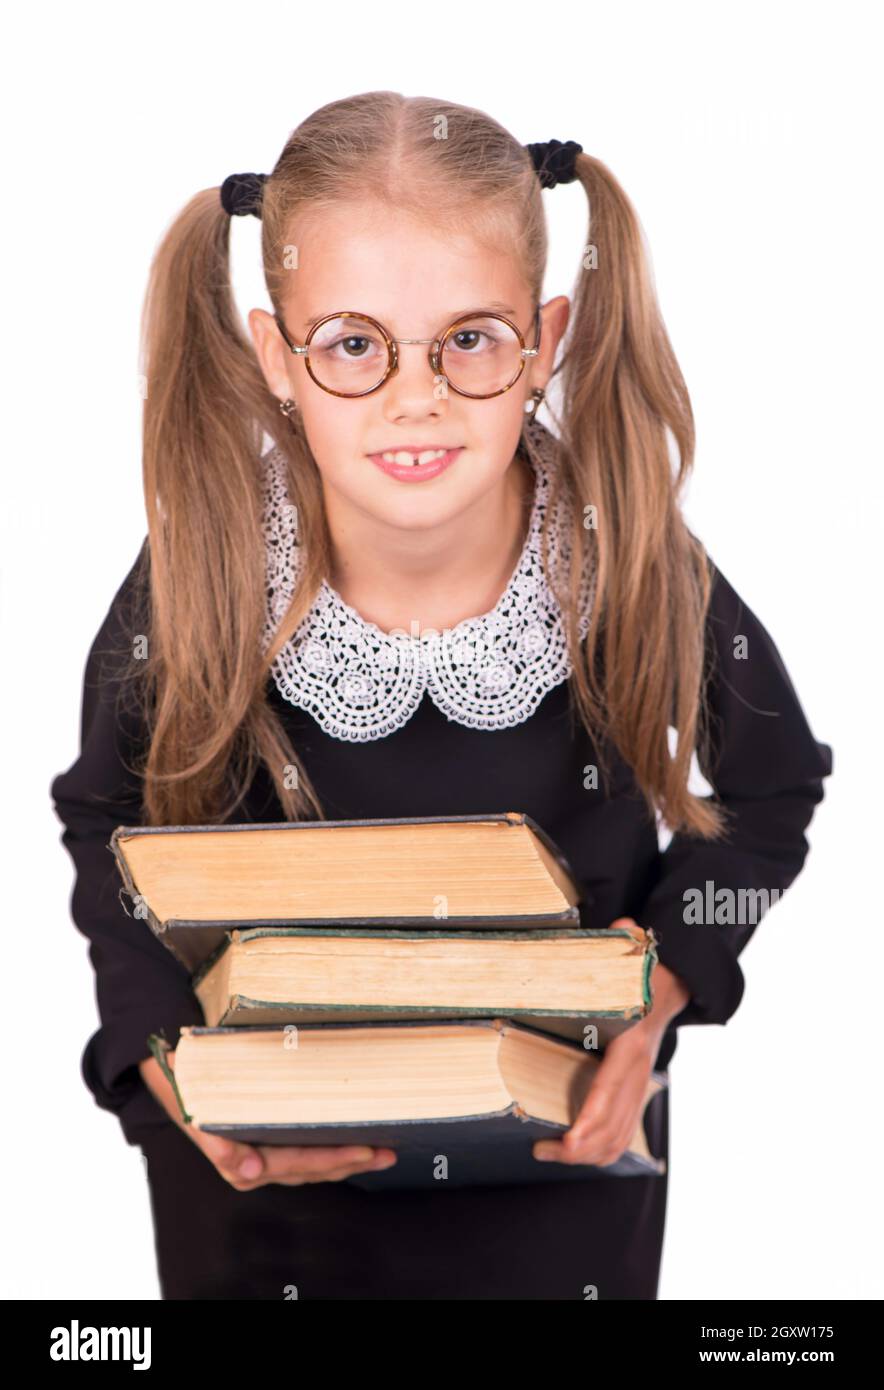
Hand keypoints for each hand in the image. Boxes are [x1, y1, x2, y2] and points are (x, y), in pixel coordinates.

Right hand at [138, 1052, 397, 1189]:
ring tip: (382, 1150)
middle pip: (312, 1168)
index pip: (298, 1163)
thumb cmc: (190, 1088)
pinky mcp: (269, 1145)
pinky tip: (355, 1142)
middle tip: (387, 1152)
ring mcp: (264, 1158)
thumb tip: (246, 1172)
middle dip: (351, 1162)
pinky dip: (331, 1151)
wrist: (173, 1075)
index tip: (363, 1151)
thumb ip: (218, 1147)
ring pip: (313, 1165)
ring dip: (347, 1159)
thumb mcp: (197, 1111)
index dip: (333, 1158)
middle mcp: (255, 1167)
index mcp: (241, 1163)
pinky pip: (306, 1155)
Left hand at [532, 919, 689, 1167]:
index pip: (611, 1090)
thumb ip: (624, 941)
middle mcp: (637, 1071)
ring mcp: (638, 1086)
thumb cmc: (639, 972)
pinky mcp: (634, 1093)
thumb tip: (624, 927)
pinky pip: (622, 1132)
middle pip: (614, 1128)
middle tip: (541, 1151)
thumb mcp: (629, 956)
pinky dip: (600, 1149)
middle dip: (578, 1149)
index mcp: (631, 1043)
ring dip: (587, 1155)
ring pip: (619, 1138)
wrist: (671, 984)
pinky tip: (574, 1149)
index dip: (590, 1119)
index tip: (567, 1139)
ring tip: (550, 1153)